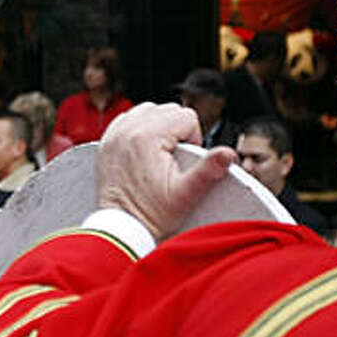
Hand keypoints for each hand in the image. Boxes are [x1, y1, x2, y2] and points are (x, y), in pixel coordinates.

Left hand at [96, 102, 234, 240]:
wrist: (121, 226)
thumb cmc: (152, 213)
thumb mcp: (186, 194)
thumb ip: (209, 170)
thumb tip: (229, 153)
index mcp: (148, 137)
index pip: (186, 116)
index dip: (193, 138)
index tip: (184, 161)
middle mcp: (128, 129)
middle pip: (168, 110)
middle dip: (178, 131)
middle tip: (174, 159)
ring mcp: (114, 134)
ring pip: (148, 110)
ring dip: (159, 126)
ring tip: (161, 153)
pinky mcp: (106, 140)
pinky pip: (128, 118)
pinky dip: (140, 127)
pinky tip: (145, 149)